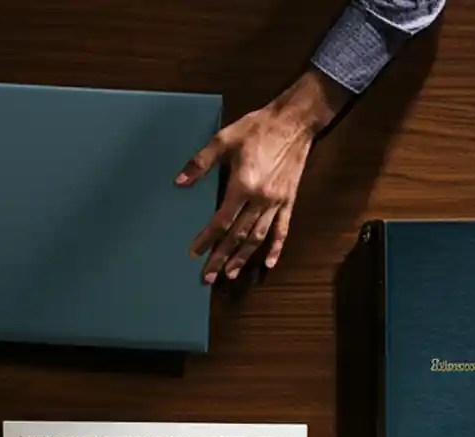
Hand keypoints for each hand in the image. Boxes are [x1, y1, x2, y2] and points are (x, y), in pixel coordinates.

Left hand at [177, 69, 348, 282]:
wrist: (294, 121)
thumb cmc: (258, 127)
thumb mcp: (224, 139)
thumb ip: (200, 162)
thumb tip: (179, 182)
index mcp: (243, 185)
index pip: (221, 221)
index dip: (207, 239)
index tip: (194, 253)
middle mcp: (260, 199)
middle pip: (238, 236)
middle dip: (221, 257)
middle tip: (208, 277)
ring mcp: (276, 202)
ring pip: (258, 238)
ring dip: (243, 258)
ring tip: (230, 274)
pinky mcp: (289, 200)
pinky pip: (283, 229)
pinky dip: (276, 248)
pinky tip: (269, 263)